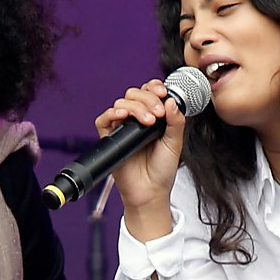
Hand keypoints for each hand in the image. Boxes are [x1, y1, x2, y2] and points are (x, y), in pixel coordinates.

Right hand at [94, 79, 186, 239]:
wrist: (151, 192)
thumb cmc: (162, 170)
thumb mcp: (175, 143)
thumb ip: (176, 122)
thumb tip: (171, 101)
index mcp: (152, 116)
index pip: (149, 92)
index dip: (154, 87)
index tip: (163, 93)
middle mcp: (136, 119)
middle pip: (134, 94)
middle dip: (147, 99)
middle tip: (158, 114)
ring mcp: (122, 127)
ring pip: (121, 103)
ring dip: (136, 107)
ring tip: (148, 123)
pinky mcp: (110, 139)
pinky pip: (104, 119)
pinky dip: (112, 113)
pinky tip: (123, 116)